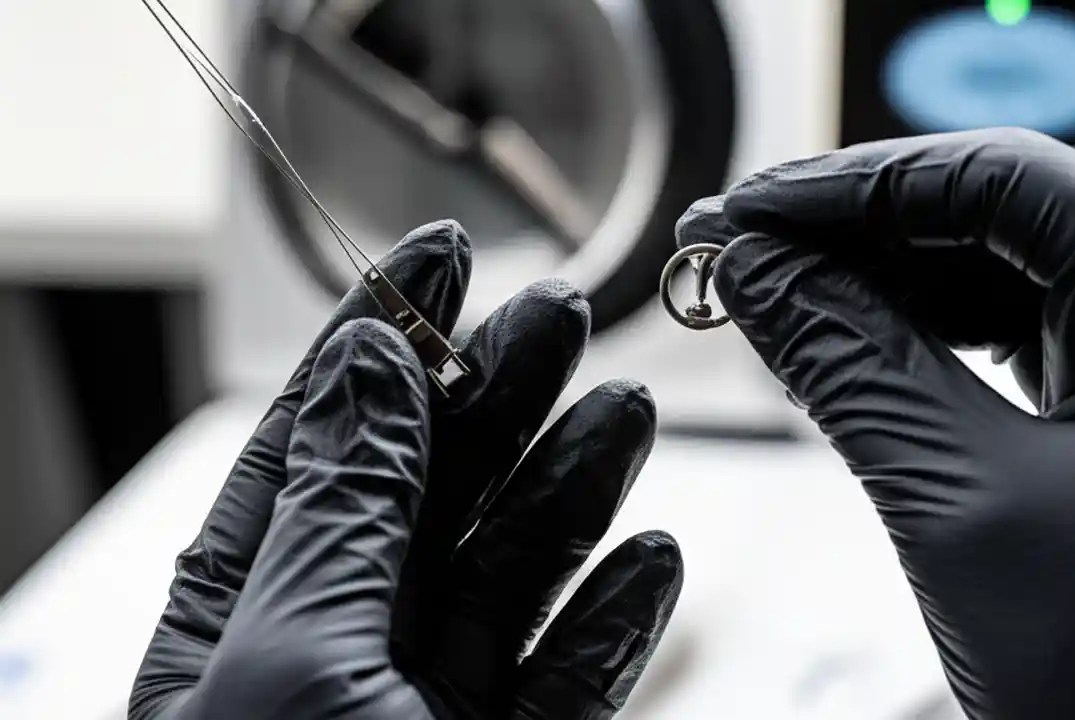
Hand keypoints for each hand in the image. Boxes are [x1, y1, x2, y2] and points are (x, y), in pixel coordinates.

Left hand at [130, 222, 680, 718]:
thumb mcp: (293, 660)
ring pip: (512, 571)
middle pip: (429, 493)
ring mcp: (430, 706)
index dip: (372, 343)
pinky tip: (651, 553)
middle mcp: (340, 652)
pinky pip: (574, 675)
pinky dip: (616, 618)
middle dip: (496, 395)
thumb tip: (367, 368)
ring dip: (574, 486)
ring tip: (626, 406)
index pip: (309, 447)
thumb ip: (341, 515)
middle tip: (559, 309)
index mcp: (241, 627)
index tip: (434, 260)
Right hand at [678, 128, 1074, 718]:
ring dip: (880, 282)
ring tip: (767, 294)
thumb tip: (749, 271)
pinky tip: (840, 339)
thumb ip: (851, 366)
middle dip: (857, 233)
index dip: (856, 185)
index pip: (1007, 180)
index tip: (746, 209)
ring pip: (1004, 274)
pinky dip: (923, 337)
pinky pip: (1018, 336)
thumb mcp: (963, 508)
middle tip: (734, 248)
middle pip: (1004, 216)